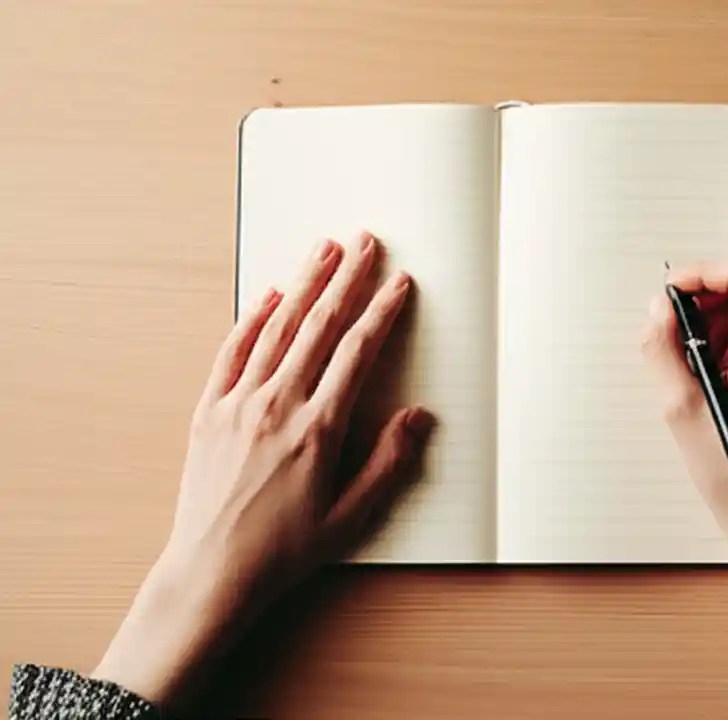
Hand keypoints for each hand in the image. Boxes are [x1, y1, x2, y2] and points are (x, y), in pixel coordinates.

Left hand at [93, 233, 430, 705]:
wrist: (212, 571)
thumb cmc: (285, 550)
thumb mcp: (352, 516)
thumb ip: (389, 463)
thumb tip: (418, 417)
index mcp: (318, 430)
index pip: (357, 353)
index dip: (382, 312)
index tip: (399, 284)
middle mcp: (277, 406)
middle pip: (319, 326)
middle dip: (347, 279)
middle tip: (366, 243)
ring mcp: (238, 405)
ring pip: (277, 329)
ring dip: (303, 284)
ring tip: (323, 249)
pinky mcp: (208, 412)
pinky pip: (231, 352)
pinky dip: (251, 319)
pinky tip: (269, 295)